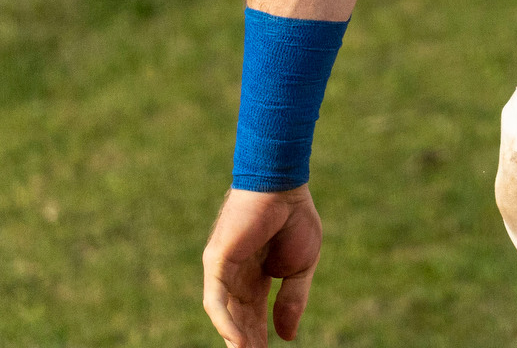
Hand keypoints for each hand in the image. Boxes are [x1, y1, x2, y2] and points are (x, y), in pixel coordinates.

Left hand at [202, 187, 321, 345]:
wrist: (283, 185)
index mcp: (256, 276)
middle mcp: (235, 276)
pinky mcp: (215, 261)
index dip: (260, 337)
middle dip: (247, 343)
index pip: (253, 315)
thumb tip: (287, 336)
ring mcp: (223, 270)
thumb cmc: (294, 218)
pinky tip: (237, 341)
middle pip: (238, 320)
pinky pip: (216, 300)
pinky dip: (225, 322)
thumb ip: (293, 300)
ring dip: (236, 339)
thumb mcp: (301, 266)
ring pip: (225, 314)